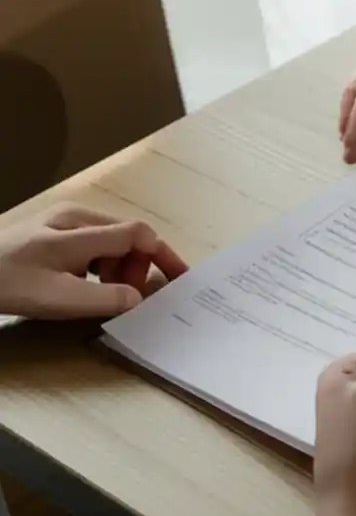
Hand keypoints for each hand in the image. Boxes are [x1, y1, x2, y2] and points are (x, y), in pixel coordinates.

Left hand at [0, 204, 187, 318]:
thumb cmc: (8, 283)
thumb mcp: (60, 298)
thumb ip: (106, 298)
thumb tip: (139, 297)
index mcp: (80, 228)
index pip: (139, 235)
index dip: (163, 256)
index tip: (179, 280)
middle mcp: (75, 216)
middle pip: (128, 236)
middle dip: (138, 267)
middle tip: (128, 297)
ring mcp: (62, 221)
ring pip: (112, 241)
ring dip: (119, 268)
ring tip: (104, 293)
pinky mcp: (52, 231)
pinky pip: (93, 244)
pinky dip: (102, 265)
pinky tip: (86, 284)